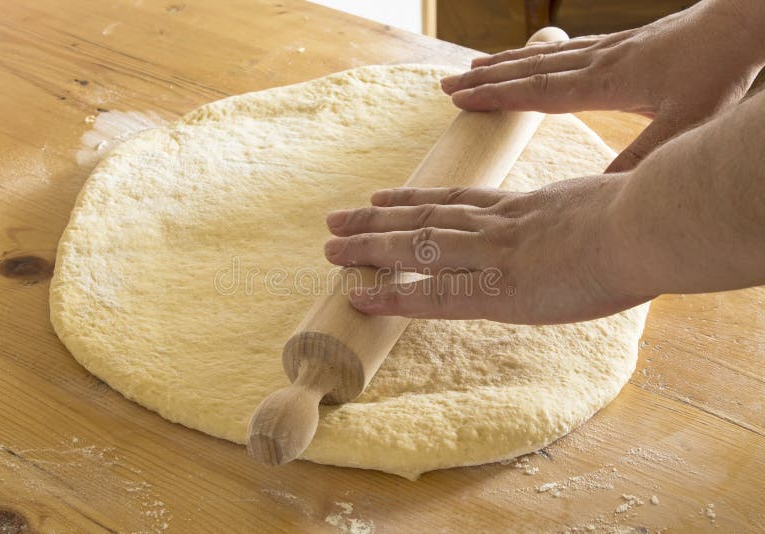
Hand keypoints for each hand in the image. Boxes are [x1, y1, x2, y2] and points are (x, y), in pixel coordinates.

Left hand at [324, 177, 649, 324]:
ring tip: (331, 247)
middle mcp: (496, 228)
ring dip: (370, 248)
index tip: (384, 199)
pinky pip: (433, 292)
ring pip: (417, 247)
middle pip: (423, 218)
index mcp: (521, 208)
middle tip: (336, 219)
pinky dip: (396, 293)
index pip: (455, 204)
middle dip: (376, 221)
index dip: (414, 202)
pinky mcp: (495, 290)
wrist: (646, 229)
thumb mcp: (601, 206)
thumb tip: (582, 226)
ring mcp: (491, 256)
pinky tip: (363, 295)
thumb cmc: (638, 220)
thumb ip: (577, 218)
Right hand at [440, 0, 764, 171]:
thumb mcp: (681, 124)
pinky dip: (537, 54)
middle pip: (529, 71)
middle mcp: (598, 62)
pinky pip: (565, 50)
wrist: (742, 22)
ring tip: (474, 67)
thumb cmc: (716, 74)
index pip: (537, 92)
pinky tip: (532, 56)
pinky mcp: (622, 44)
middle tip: (449, 85)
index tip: (459, 101)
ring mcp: (608, 49)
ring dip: (505, 64)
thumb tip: (600, 192)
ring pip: (544, 57)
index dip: (496, 98)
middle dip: (487, 80)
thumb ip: (640, 157)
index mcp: (604, 84)